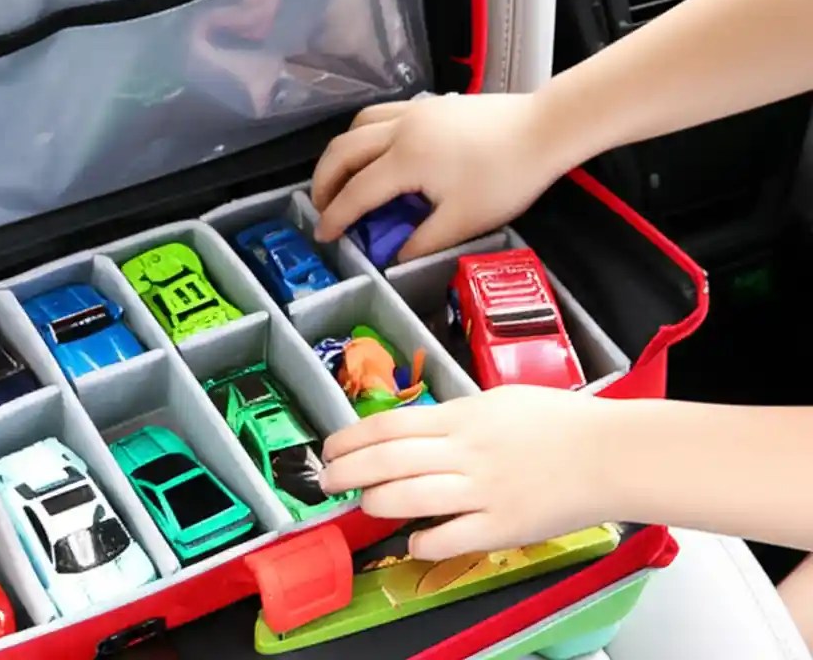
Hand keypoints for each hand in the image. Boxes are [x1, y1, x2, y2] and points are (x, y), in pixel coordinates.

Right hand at [310, 93, 569, 259]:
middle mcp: (400, 130)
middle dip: (324, 182)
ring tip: (341, 178)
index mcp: (405, 160)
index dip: (335, 217)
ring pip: (356, 126)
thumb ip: (423, 242)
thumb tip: (394, 257)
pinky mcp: (429, 103)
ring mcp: (414, 111)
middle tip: (321, 208)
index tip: (323, 236)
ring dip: (340, 154)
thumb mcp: (465, 221)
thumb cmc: (507, 177)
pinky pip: (380, 114)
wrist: (545, 129)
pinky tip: (375, 152)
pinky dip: (363, 134)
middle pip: (342, 152)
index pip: (357, 193)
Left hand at [319, 385, 614, 559]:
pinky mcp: (502, 525)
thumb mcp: (500, 401)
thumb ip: (457, 416)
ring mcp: (482, 490)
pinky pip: (447, 537)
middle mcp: (466, 451)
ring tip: (365, 504)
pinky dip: (421, 540)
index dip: (349, 439)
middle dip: (346, 472)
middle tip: (328, 482)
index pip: (388, 426)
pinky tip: (413, 539)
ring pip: (407, 496)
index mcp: (463, 417)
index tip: (331, 449)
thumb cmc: (563, 423)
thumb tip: (417, 429)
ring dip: (375, 502)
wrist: (613, 453)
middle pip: (386, 460)